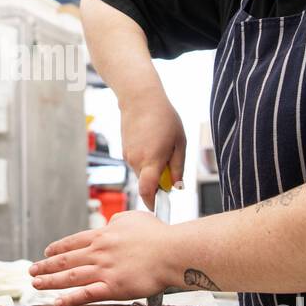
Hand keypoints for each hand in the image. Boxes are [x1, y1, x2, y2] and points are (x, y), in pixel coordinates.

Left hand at [29, 211, 181, 305]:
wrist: (172, 251)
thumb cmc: (158, 234)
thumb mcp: (134, 217)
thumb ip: (118, 220)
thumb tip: (111, 223)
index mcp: (103, 235)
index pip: (73, 241)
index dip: (57, 248)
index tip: (46, 252)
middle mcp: (99, 252)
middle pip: (66, 259)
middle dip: (46, 266)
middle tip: (32, 270)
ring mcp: (104, 270)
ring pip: (70, 277)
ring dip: (50, 281)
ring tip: (36, 284)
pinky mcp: (113, 288)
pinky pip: (87, 295)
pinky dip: (70, 299)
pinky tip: (58, 302)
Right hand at [120, 94, 185, 210]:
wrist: (140, 99)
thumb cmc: (164, 117)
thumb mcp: (180, 142)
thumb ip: (178, 166)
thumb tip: (177, 186)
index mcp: (151, 160)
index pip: (147, 191)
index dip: (152, 202)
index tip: (159, 206)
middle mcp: (136, 161)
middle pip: (147, 183)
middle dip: (158, 180)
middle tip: (171, 162)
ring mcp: (128, 156)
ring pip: (142, 172)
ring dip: (153, 167)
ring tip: (161, 144)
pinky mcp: (125, 150)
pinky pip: (138, 163)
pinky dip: (146, 159)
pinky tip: (151, 141)